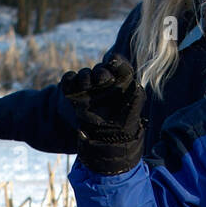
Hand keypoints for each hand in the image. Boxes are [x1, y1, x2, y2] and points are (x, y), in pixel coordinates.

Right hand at [59, 55, 146, 173]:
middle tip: (102, 79)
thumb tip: (136, 84)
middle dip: (100, 72)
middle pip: (100, 69)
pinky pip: (69, 81)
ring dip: (85, 77)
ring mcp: (89, 89)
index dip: (116, 63)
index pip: (118, 66)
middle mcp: (105, 85)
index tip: (115, 64)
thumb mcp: (133, 113)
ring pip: (85, 74)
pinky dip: (69, 80)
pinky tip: (73, 86)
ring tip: (87, 87)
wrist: (106, 143)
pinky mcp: (76, 95)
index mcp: (120, 84)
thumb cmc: (124, 128)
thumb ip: (136, 97)